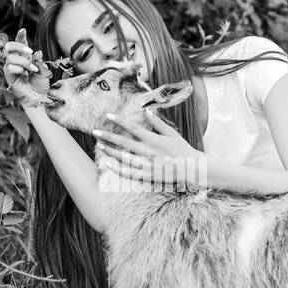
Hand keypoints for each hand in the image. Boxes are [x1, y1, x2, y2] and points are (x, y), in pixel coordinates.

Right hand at [0, 27, 50, 101]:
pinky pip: (9, 68)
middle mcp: (16, 61)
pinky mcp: (8, 77)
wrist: (39, 98)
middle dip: (18, 46)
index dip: (20, 36)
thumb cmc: (41, 85)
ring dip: (24, 62)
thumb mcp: (43, 70)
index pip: (20, 44)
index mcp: (25, 57)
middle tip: (29, 52)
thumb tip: (37, 52)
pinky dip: (19, 69)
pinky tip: (25, 75)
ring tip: (33, 69)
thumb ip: (38, 61)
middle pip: (9, 46)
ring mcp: (11, 68)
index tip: (23, 30)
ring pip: (11, 58)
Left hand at [93, 108, 207, 186]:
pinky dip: (117, 169)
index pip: (133, 128)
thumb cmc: (182, 149)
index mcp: (154, 139)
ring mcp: (147, 165)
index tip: (108, 116)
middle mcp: (148, 152)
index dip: (120, 121)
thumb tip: (146, 111)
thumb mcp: (172, 134)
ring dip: (110, 150)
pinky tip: (107, 164)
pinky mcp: (147, 176)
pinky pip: (129, 173)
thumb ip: (158, 123)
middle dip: (108, 136)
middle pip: (124, 142)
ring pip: (123, 157)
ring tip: (99, 144)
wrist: (192, 169)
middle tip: (95, 131)